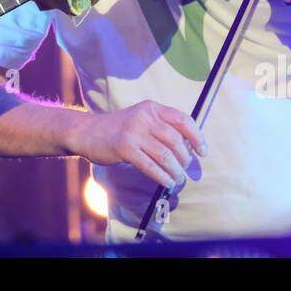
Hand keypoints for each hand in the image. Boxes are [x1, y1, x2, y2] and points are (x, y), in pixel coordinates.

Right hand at [71, 100, 207, 189]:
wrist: (88, 132)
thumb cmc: (119, 129)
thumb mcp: (141, 119)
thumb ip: (162, 128)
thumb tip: (188, 148)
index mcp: (152, 108)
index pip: (183, 120)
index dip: (197, 137)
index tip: (203, 152)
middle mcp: (144, 117)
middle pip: (175, 140)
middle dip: (185, 159)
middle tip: (185, 171)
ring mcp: (134, 132)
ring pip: (165, 155)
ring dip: (175, 171)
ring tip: (178, 180)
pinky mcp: (124, 147)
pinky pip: (150, 165)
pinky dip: (162, 176)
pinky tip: (167, 182)